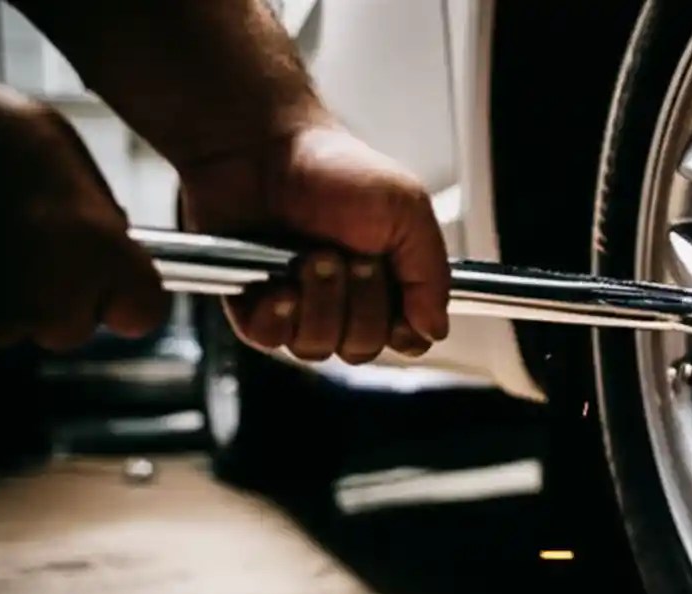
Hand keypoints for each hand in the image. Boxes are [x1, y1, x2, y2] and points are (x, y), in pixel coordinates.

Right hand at [0, 81, 168, 348]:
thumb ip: (97, 205)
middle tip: (27, 243)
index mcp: (95, 250)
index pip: (143, 311)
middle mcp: (49, 297)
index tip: (114, 279)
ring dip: (9, 295)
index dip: (129, 296)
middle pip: (73, 326)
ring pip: (18, 327)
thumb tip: (116, 236)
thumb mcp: (58, 147)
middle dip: (58, 295)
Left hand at [179, 123, 450, 362]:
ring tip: (309, 255)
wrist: (261, 147)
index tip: (395, 293)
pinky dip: (276, 314)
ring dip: (318, 301)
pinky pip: (270, 340)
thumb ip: (432, 275)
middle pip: (363, 348)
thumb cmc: (333, 167)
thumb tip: (436, 329)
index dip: (402, 327)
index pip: (407, 339)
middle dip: (357, 302)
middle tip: (346, 255)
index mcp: (388, 281)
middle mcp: (345, 300)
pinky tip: (277, 282)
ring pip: (317, 348)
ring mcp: (299, 307)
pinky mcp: (254, 308)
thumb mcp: (407, 208)